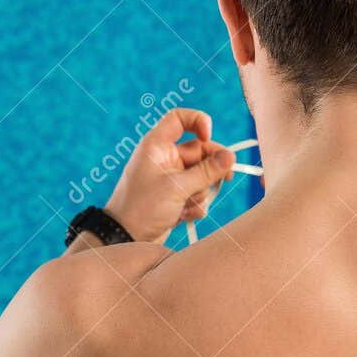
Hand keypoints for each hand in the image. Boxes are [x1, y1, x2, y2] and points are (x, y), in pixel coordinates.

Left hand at [105, 108, 234, 243]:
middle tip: (226, 177)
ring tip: (187, 205)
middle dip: (211, 168)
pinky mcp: (176, 196)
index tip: (209, 137)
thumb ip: (206, 172)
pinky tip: (182, 216)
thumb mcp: (177, 188)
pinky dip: (195, 205)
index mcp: (157, 145)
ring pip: (202, 176)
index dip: (198, 121)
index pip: (180, 118)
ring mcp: (171, 178)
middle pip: (200, 151)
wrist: (125, 238)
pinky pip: (197, 194)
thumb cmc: (142, 208)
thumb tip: (231, 157)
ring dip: (201, 192)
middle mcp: (165, 158)